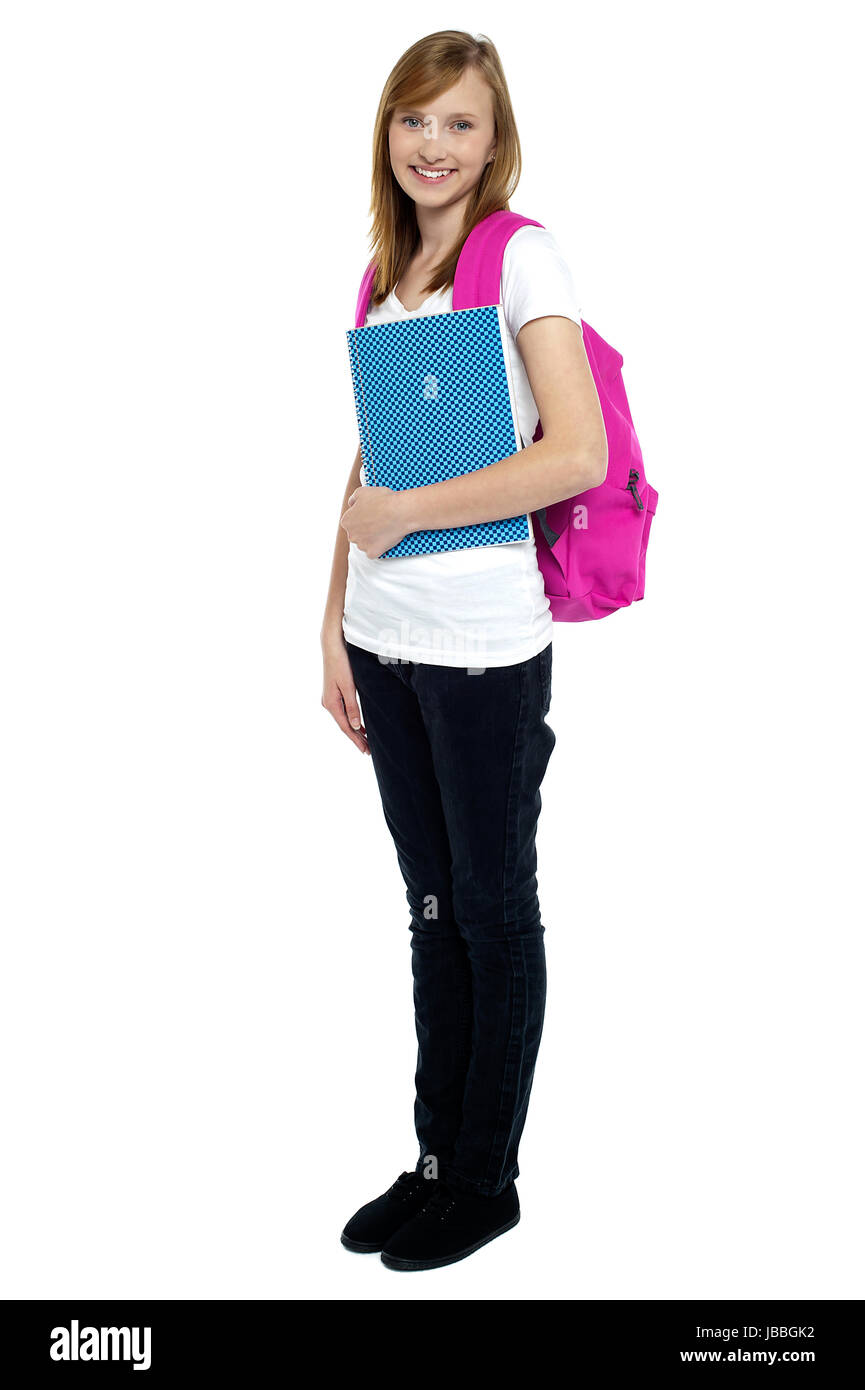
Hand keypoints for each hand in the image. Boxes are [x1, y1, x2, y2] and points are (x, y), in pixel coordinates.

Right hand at [321, 630, 368, 754]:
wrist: (332, 647)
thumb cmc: (341, 664)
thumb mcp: (349, 686)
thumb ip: (352, 707)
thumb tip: (355, 726)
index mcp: (331, 704)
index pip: (346, 727)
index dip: (356, 740)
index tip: (366, 750)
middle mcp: (328, 704)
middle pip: (344, 726)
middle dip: (356, 738)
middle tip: (368, 751)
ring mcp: (330, 699)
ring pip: (344, 720)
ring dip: (355, 730)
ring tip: (366, 742)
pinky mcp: (333, 694)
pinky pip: (343, 712)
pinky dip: (352, 720)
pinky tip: (359, 725)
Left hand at [339, 486, 410, 557]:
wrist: (400, 512)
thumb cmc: (382, 500)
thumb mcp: (362, 491)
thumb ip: (353, 498)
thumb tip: (351, 504)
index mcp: (346, 521)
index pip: (350, 522)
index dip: (361, 517)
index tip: (370, 515)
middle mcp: (351, 535)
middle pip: (357, 534)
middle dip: (365, 529)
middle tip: (378, 522)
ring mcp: (362, 546)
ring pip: (364, 544)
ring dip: (371, 539)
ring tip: (383, 529)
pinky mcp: (373, 553)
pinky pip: (374, 552)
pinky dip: (379, 547)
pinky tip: (385, 539)